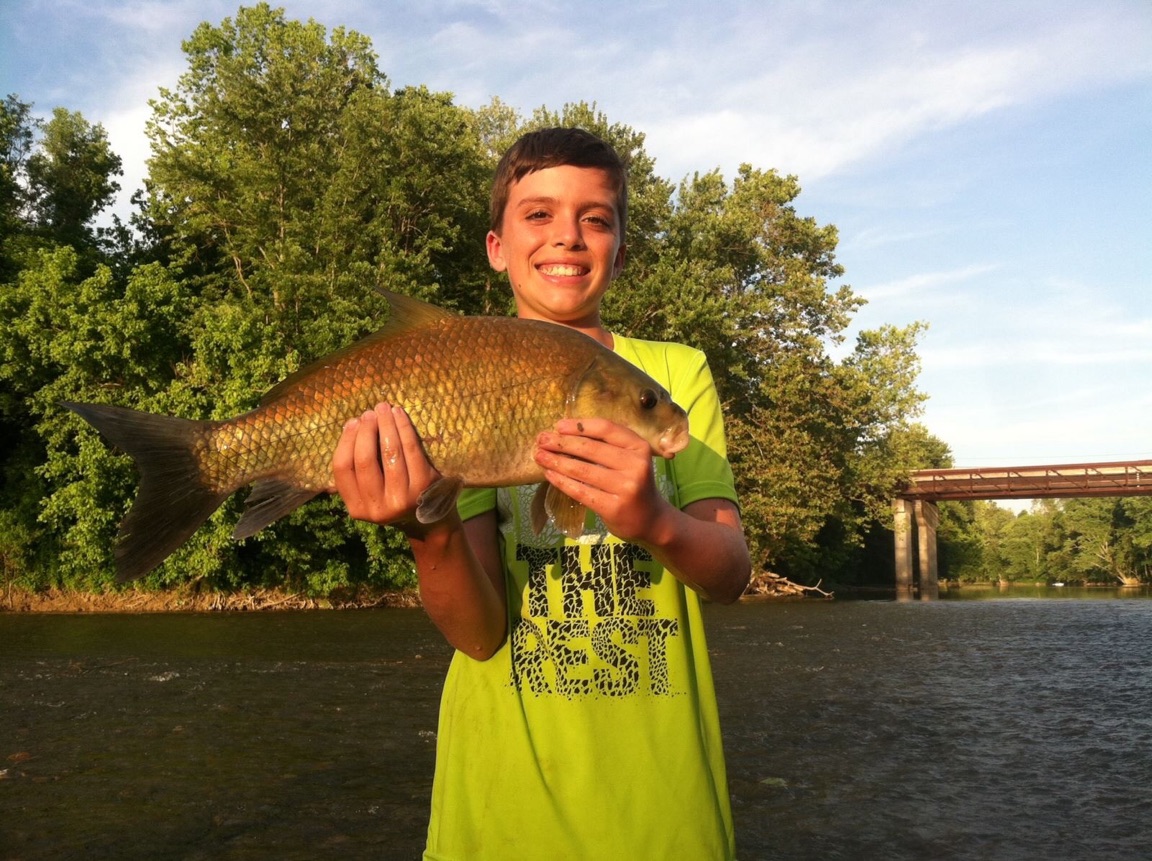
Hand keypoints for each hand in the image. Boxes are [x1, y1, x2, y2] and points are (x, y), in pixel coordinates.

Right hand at [331, 403, 439, 530]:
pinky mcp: (423, 485)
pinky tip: (400, 415)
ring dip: (385, 424)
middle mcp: (378, 508)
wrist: (432, 521)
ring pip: (389, 451)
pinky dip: (404, 427)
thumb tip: (348, 430)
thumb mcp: (371, 496)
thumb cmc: (395, 499)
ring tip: (384, 409)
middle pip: (364, 459)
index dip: (345, 441)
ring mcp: (402, 498)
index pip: (342, 469)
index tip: (352, 423)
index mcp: (357, 509)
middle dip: (365, 431)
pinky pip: (411, 449)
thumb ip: (356, 475)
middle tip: (369, 413)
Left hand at [533, 417, 675, 544]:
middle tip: (541, 440)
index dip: (579, 426)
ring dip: (557, 461)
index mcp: (639, 447)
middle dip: (561, 443)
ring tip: (539, 456)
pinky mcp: (614, 508)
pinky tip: (549, 475)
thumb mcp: (630, 459)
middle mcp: (636, 465)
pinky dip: (562, 482)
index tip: (558, 426)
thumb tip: (565, 433)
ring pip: (583, 470)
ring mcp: (626, 487)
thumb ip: (608, 445)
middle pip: (591, 448)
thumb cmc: (633, 483)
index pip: (606, 429)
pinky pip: (581, 491)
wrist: (651, 520)